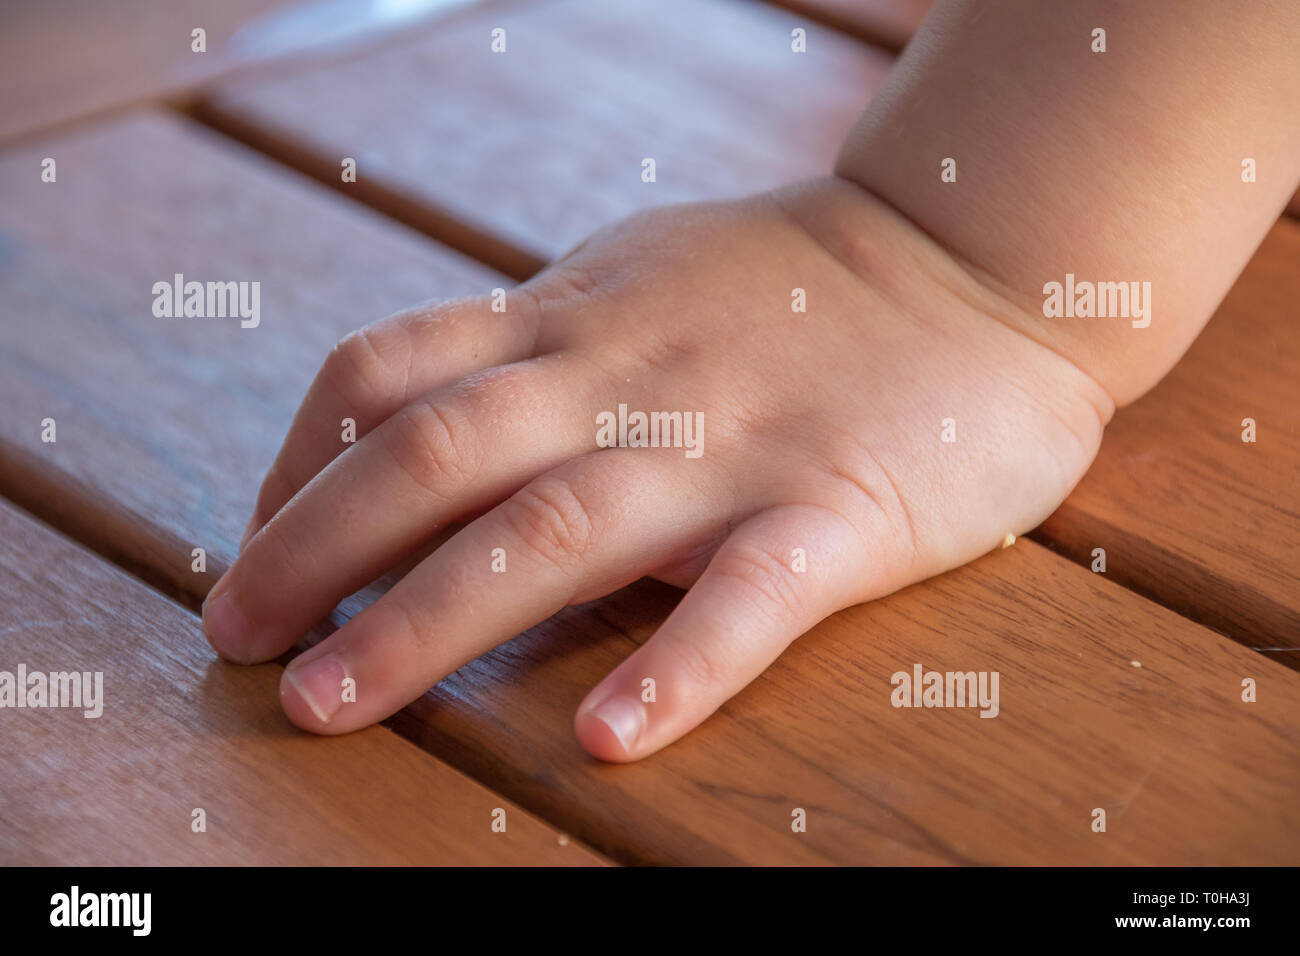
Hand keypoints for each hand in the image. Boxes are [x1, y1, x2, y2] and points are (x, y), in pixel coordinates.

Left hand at [202, 175, 1112, 760]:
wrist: (974, 253)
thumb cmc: (796, 284)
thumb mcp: (640, 276)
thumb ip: (542, 341)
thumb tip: (432, 412)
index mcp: (572, 319)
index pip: (387, 375)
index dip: (299, 464)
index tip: (262, 546)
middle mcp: (624, 379)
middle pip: (431, 459)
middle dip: (313, 553)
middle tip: (239, 645)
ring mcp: (728, 445)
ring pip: (551, 532)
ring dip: (426, 624)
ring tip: (334, 706)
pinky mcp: (836, 506)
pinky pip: (747, 596)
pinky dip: (676, 667)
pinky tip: (608, 738)